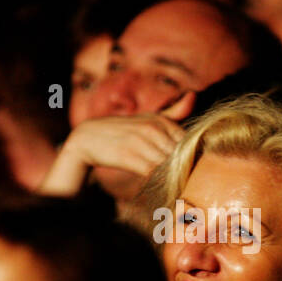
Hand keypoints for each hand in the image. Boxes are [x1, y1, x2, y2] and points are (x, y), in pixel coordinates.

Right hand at [38, 111, 187, 195]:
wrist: (88, 138)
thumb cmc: (124, 130)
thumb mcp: (147, 118)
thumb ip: (172, 112)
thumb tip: (193, 96)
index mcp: (160, 121)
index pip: (188, 142)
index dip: (191, 157)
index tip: (190, 168)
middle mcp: (152, 129)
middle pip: (180, 155)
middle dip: (184, 169)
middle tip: (185, 181)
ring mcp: (140, 142)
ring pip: (167, 165)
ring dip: (171, 176)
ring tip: (173, 184)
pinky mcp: (128, 157)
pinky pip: (152, 173)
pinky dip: (157, 180)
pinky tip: (156, 183)